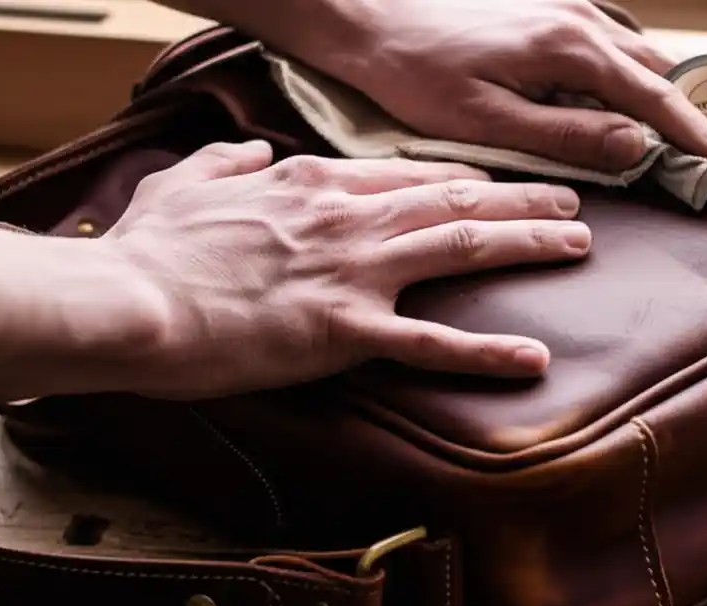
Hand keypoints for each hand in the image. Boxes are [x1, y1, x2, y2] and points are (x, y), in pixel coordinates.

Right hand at [106, 140, 590, 398]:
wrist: (127, 299)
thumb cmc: (148, 247)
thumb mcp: (184, 180)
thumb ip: (226, 160)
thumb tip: (250, 148)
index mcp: (311, 184)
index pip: (405, 172)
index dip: (461, 175)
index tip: (497, 180)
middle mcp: (347, 217)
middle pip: (453, 199)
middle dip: (520, 197)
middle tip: (572, 202)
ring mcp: (352, 272)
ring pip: (461, 246)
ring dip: (527, 242)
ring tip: (579, 244)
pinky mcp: (345, 330)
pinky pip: (431, 343)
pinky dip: (487, 351)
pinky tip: (532, 358)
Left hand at [205, 0, 706, 176]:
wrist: (373, 22)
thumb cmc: (419, 78)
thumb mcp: (489, 122)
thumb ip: (567, 136)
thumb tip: (638, 151)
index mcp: (573, 53)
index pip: (662, 108)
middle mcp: (583, 24)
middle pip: (664, 80)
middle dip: (698, 125)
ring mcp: (570, 14)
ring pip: (641, 62)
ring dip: (666, 104)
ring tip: (688, 151)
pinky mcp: (553, 15)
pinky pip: (613, 51)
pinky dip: (634, 84)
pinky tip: (628, 113)